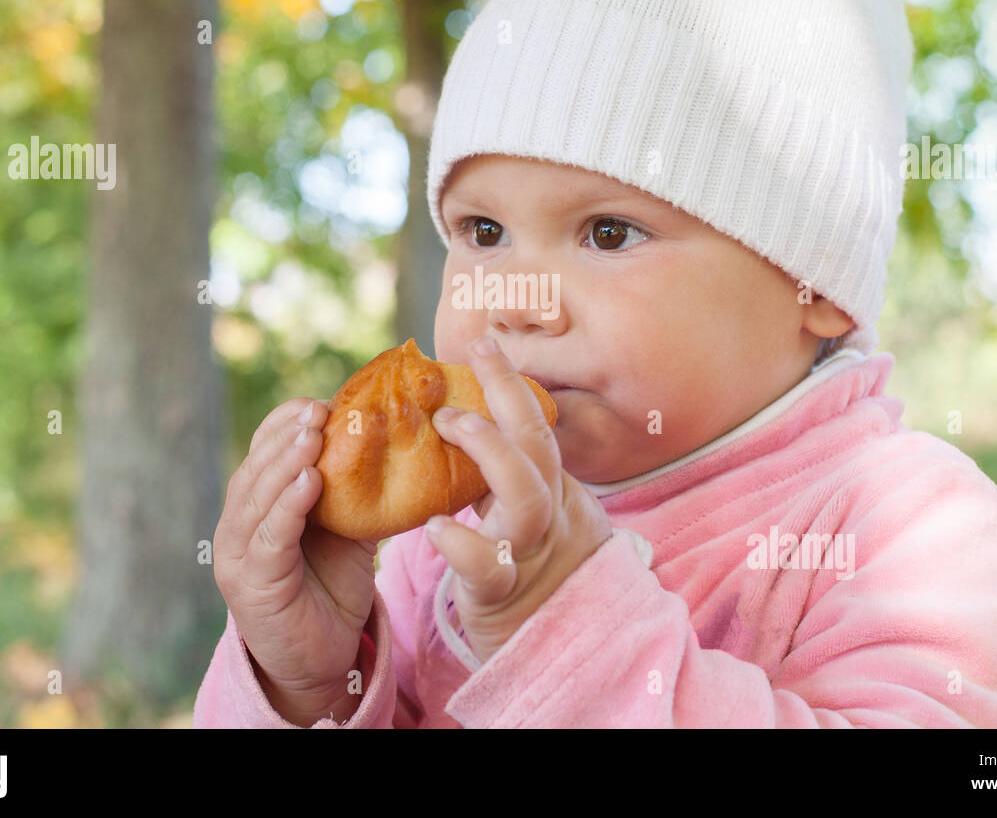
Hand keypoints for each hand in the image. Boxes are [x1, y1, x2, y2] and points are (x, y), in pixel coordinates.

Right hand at [212, 396, 376, 719]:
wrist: (321, 659)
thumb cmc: (331, 590)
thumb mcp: (349, 530)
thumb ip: (358, 492)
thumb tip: (395, 444)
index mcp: (258, 505)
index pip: (264, 451)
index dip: (287, 423)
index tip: (320, 402)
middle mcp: (238, 524)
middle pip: (256, 466)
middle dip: (287, 434)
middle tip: (320, 411)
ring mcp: (237, 553)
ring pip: (256, 497)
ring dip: (285, 462)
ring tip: (314, 435)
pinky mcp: (250, 582)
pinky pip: (268, 537)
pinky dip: (287, 506)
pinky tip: (308, 482)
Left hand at [425, 333, 613, 665]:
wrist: (564, 654)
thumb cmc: (534, 579)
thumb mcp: (530, 519)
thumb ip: (508, 478)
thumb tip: (470, 424)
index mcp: (553, 493)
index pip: (538, 429)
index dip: (513, 385)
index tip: (486, 342)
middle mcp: (550, 515)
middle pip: (540, 445)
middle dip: (510, 393)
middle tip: (478, 351)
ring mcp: (532, 553)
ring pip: (526, 495)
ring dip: (489, 450)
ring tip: (448, 422)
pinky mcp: (505, 595)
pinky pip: (489, 565)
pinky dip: (462, 542)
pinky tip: (432, 527)